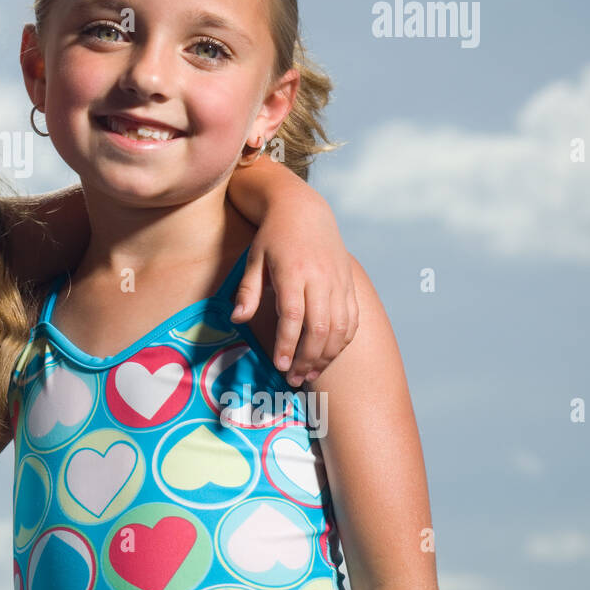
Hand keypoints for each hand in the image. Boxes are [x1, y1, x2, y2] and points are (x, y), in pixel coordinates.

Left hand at [230, 196, 357, 386]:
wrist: (304, 211)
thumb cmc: (273, 236)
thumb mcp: (254, 259)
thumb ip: (247, 291)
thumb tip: (237, 319)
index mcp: (293, 271)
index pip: (293, 316)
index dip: (287, 344)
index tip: (280, 366)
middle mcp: (320, 278)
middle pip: (319, 327)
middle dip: (306, 358)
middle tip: (293, 378)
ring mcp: (338, 282)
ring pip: (339, 327)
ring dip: (326, 355)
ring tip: (308, 373)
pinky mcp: (348, 285)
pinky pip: (352, 319)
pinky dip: (342, 342)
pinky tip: (328, 356)